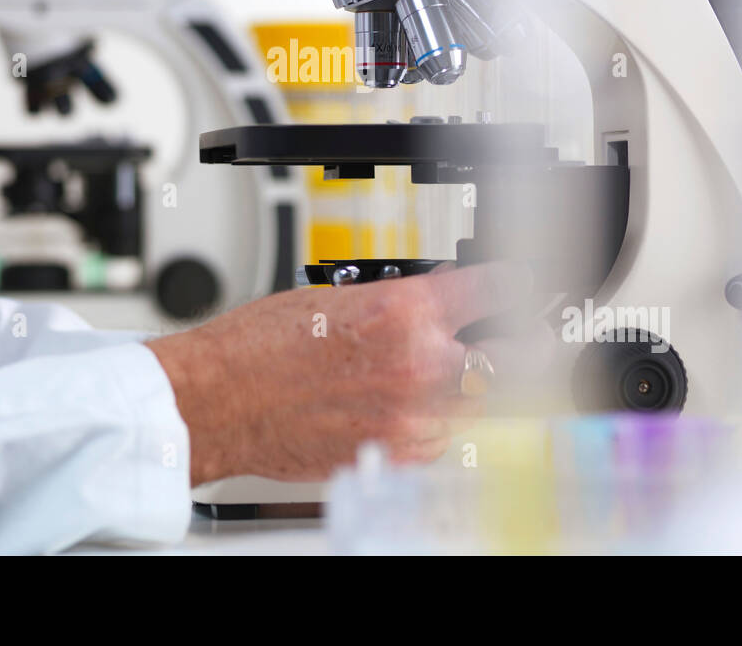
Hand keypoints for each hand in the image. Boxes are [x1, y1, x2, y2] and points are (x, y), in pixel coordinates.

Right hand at [147, 262, 532, 484]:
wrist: (220, 399)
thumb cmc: (261, 345)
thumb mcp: (338, 295)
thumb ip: (401, 300)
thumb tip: (442, 296)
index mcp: (405, 311)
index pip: (494, 291)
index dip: (514, 286)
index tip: (522, 288)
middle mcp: (418, 365)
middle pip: (511, 359)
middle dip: (520, 346)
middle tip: (522, 339)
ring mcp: (411, 418)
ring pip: (480, 404)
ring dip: (475, 387)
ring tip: (448, 373)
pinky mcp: (395, 456)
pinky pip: (443, 440)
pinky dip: (438, 423)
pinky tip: (411, 406)